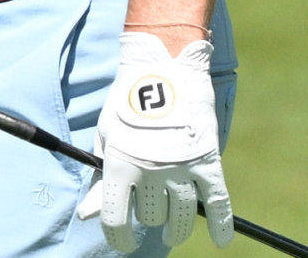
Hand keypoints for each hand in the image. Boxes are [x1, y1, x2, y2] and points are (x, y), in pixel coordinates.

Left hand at [79, 32, 232, 250]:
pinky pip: (218, 202)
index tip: (123, 243)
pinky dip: (221, 224)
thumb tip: (86, 216)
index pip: (115, 219)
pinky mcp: (208, 159)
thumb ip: (99, 179)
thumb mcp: (106, 138)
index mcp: (119, 163)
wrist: (163, 67)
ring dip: (175, 229)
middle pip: (150, 217)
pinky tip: (220, 240)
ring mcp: (181, 165)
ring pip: (180, 215)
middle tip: (149, 210)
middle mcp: (150, 169)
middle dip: (148, 218)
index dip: (118, 239)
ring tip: (171, 232)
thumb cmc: (127, 105)